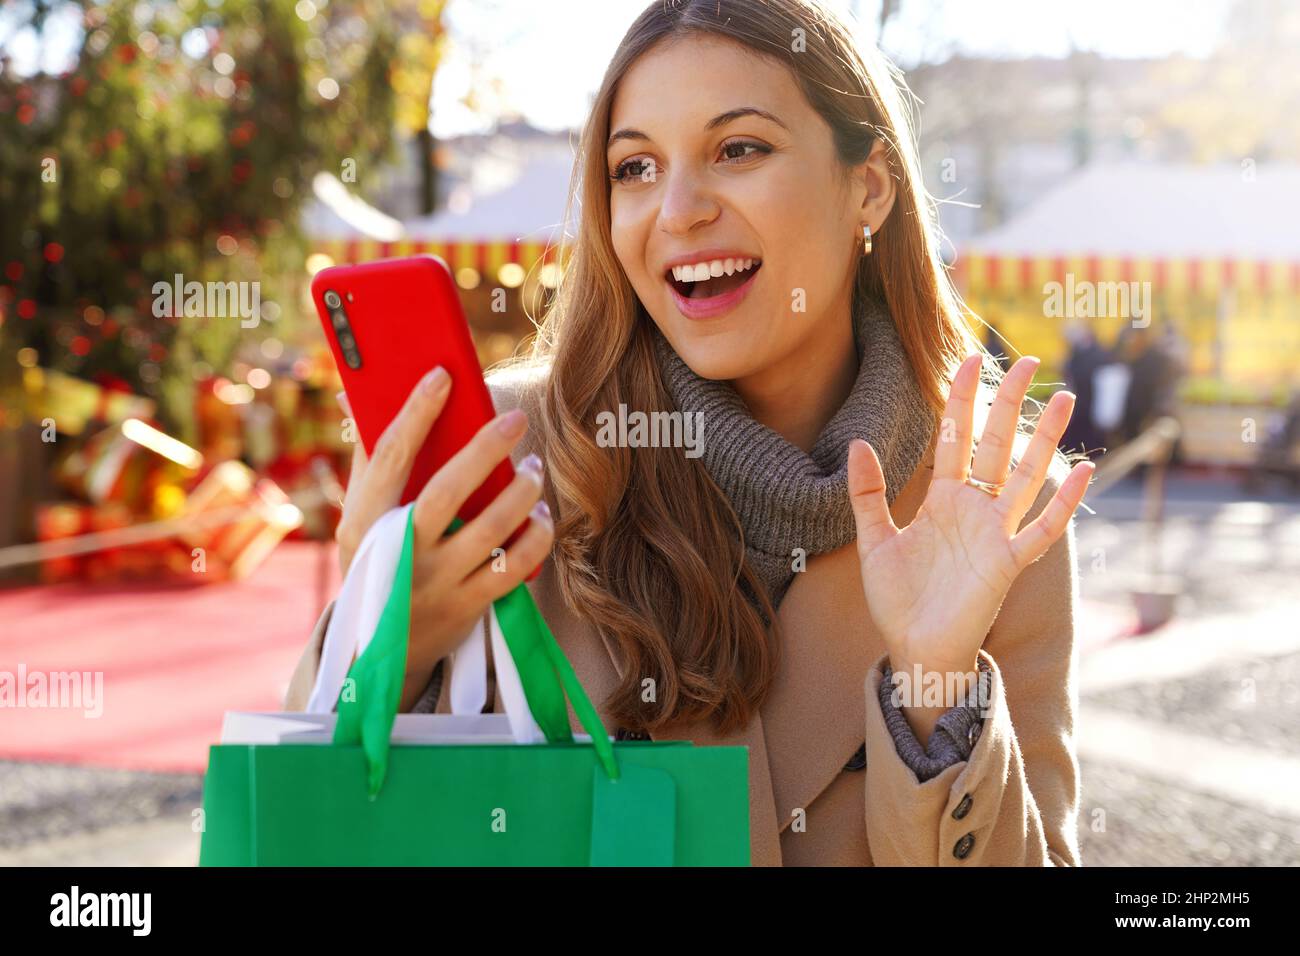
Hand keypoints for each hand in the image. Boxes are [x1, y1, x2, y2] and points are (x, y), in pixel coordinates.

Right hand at [334, 367, 554, 709]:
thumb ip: (368, 461)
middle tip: (517, 420)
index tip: (443, 375)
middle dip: (484, 450)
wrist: (383, 652)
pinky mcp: (468, 606)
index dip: (415, 412)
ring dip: (520, 493)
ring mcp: (435, 583)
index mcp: (364, 522)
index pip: (390, 457)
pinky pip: (513, 567)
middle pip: (445, 492)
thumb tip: (354, 391)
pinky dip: (535, 538)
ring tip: (533, 469)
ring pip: (489, 530)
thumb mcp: (360, 518)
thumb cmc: (378, 563)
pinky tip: (541, 516)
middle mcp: (399, 552)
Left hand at [847, 353, 1091, 712]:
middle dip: (1009, 403)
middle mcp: (973, 509)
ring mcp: (994, 533)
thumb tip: (857, 442)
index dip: (961, 401)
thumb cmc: (897, 598)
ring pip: (1024, 476)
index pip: (954, 438)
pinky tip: (1082, 470)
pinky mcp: (1007, 563)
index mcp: (942, 500)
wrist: (913, 648)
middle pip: (995, 445)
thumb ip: (868, 494)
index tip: (968, 360)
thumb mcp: (874, 540)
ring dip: (1044, 439)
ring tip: (1064, 398)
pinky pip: (1040, 529)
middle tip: (1028, 361)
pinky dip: (1062, 503)